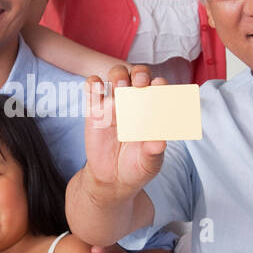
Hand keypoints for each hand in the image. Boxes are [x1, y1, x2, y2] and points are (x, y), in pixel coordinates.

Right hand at [83, 64, 167, 196]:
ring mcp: (115, 104)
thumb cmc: (136, 167)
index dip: (160, 84)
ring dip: (118, 74)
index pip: (159, 89)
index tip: (158, 88)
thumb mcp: (148, 163)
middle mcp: (136, 102)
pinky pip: (92, 89)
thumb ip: (153, 151)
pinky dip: (93, 83)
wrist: (112, 179)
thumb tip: (160, 141)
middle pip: (138, 74)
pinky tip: (97, 88)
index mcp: (153, 111)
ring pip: (116, 75)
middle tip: (139, 83)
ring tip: (119, 86)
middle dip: (140, 73)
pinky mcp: (95, 110)